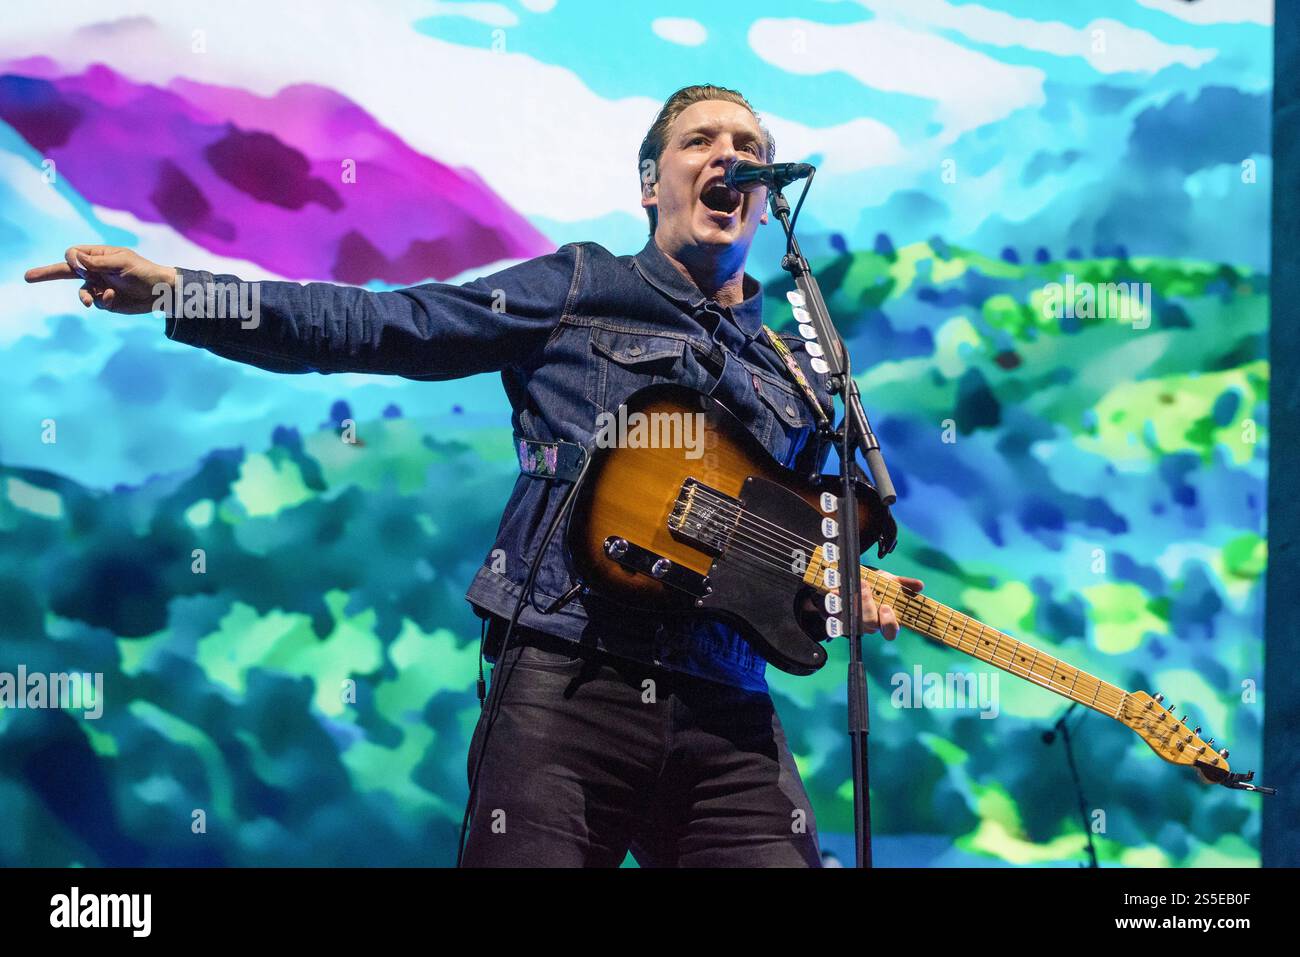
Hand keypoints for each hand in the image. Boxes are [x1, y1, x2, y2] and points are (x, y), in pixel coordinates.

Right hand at [24, 245, 176, 314]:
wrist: (162, 292)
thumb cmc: (144, 271)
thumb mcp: (122, 263)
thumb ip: (98, 262)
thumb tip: (75, 258)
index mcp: (98, 256)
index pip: (73, 255)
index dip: (72, 260)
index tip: (78, 265)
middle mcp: (96, 271)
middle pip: (66, 271)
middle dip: (46, 274)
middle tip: (27, 276)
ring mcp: (100, 286)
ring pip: (81, 292)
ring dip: (85, 296)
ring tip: (91, 302)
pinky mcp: (107, 301)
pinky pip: (96, 303)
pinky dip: (103, 301)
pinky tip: (114, 298)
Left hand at [801, 568, 924, 640]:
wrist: (851, 580)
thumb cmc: (874, 585)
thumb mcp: (890, 582)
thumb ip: (905, 584)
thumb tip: (920, 585)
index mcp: (885, 620)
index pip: (890, 632)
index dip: (889, 624)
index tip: (886, 607)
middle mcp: (870, 625)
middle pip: (870, 624)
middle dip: (867, 605)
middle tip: (865, 587)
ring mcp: (854, 623)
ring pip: (853, 621)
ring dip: (853, 601)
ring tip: (853, 584)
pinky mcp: (837, 617)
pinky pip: (835, 614)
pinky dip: (836, 601)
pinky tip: (835, 591)